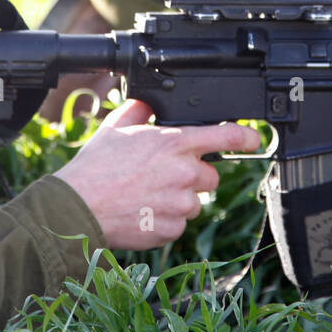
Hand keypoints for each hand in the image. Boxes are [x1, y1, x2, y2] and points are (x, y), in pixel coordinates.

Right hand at [55, 99, 260, 248]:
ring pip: (195, 202)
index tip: (254, 139)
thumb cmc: (95, 167)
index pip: (226, 137)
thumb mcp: (117, 126)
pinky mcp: (172, 229)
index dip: (246, 137)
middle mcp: (184, 173)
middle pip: (211, 175)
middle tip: (164, 175)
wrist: (78, 207)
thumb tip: (150, 103)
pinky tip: (143, 211)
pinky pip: (179, 224)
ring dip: (180, 199)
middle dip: (194, 175)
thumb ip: (141, 111)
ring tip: (148, 194)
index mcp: (175, 144)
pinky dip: (166, 219)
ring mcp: (180, 204)